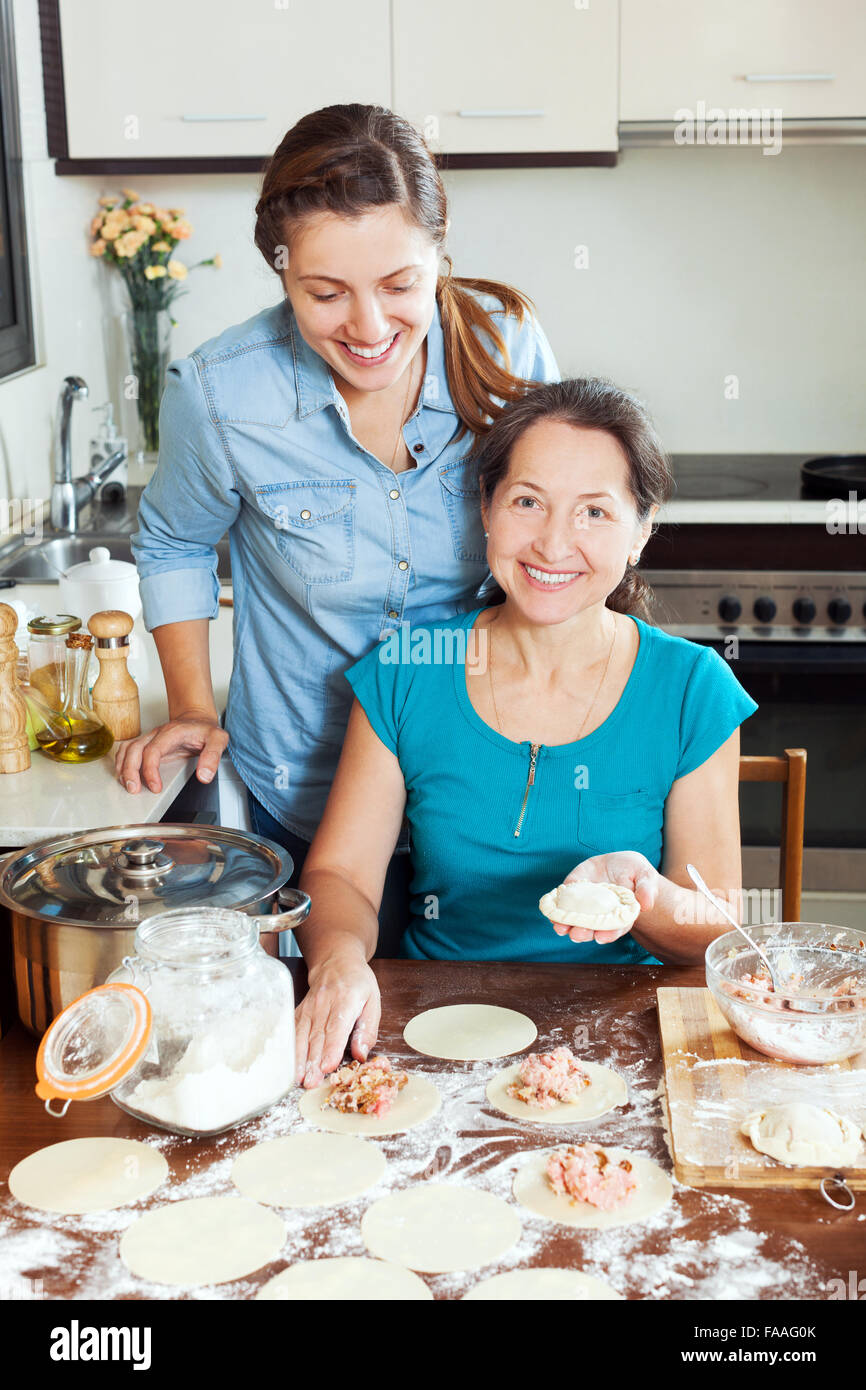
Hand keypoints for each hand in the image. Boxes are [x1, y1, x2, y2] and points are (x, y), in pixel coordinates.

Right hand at [114, 711, 227, 793]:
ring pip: (127, 749)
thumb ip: (213, 757)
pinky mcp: (147, 744)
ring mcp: (150, 738)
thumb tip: (204, 776)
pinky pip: (128, 750)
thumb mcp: (218, 739)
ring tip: (127, 785)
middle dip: (130, 771)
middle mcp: (157, 734)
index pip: (153, 751)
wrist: (198, 718)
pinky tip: (125, 775)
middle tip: (134, 790)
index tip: (155, 787)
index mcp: (172, 733)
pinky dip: (122, 763)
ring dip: (123, 767)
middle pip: (134, 749)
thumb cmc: (206, 729)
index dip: (150, 770)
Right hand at [294, 954, 379, 1088]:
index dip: (331, 1048)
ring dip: (299, 1058)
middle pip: (317, 1035)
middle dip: (313, 1061)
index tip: (327, 1067)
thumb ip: (368, 1029)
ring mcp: (309, 1007)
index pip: (337, 1027)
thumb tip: (361, 1054)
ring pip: (302, 1035)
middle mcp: (324, 1003)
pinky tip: (288, 1063)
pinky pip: (294, 1030)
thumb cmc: (358, 983)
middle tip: (311, 1083)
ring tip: (298, 1078)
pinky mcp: (300, 1011)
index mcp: (346, 999)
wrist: (336, 962)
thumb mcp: (373, 1001)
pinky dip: (290, 1048)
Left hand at [550, 851, 661, 944]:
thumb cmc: (635, 873)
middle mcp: (601, 915)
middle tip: (578, 934)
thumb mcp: (645, 876)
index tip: (602, 937)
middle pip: (592, 928)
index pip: (615, 928)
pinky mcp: (573, 893)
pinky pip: (563, 904)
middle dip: (585, 933)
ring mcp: (586, 906)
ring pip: (575, 920)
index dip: (609, 934)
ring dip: (567, 925)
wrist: (618, 864)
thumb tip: (646, 904)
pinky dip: (556, 909)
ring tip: (561, 928)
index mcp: (620, 915)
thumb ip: (646, 889)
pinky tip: (551, 912)